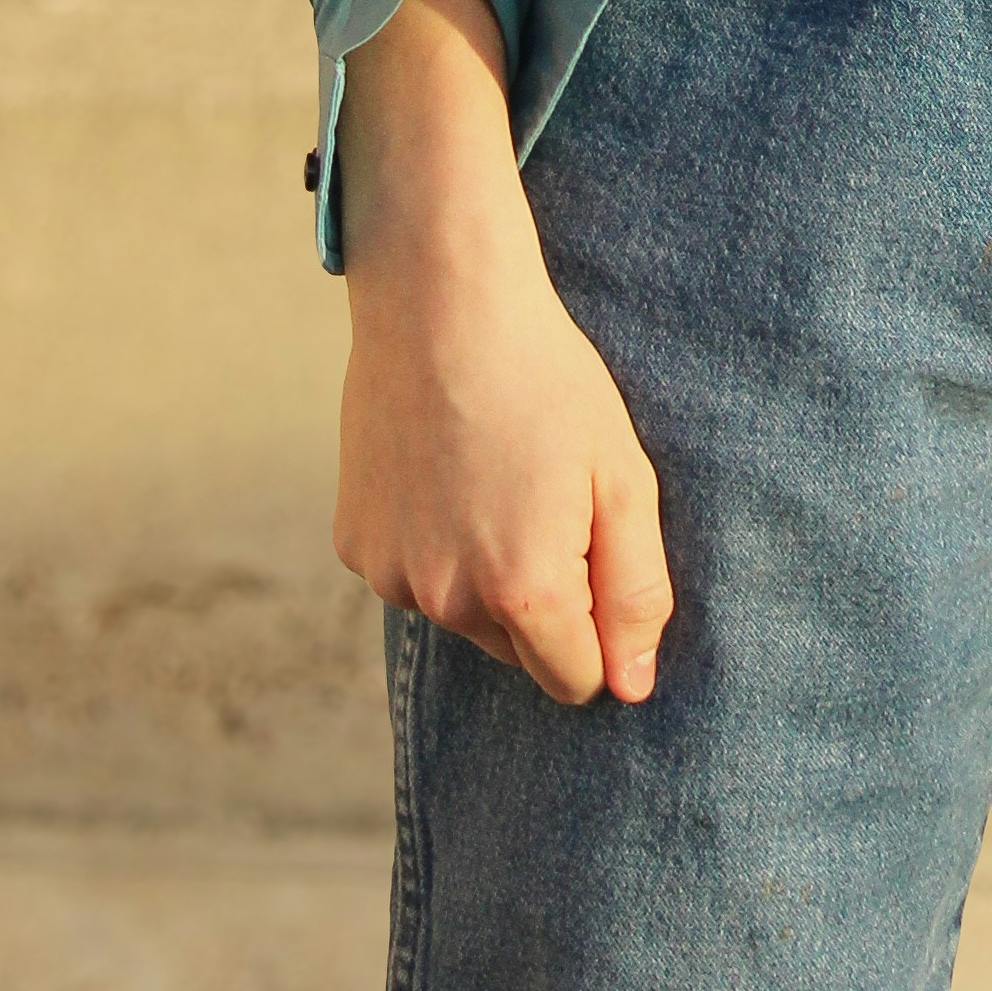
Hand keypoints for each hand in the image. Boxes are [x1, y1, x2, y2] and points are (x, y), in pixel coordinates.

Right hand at [331, 0, 670, 703]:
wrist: (440, 305)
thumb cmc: (548, 385)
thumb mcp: (623, 480)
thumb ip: (636, 593)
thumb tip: (633, 685)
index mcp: (523, 593)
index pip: (579, 680)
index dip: (602, 629)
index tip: (598, 555)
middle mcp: (447, 601)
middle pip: (520, 653)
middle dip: (545, 602)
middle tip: (548, 500)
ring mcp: (392, 576)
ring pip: (464, 617)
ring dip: (487, 576)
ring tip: (495, 479)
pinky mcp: (355, 547)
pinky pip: (414, 577)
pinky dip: (435, 546)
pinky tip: (447, 475)